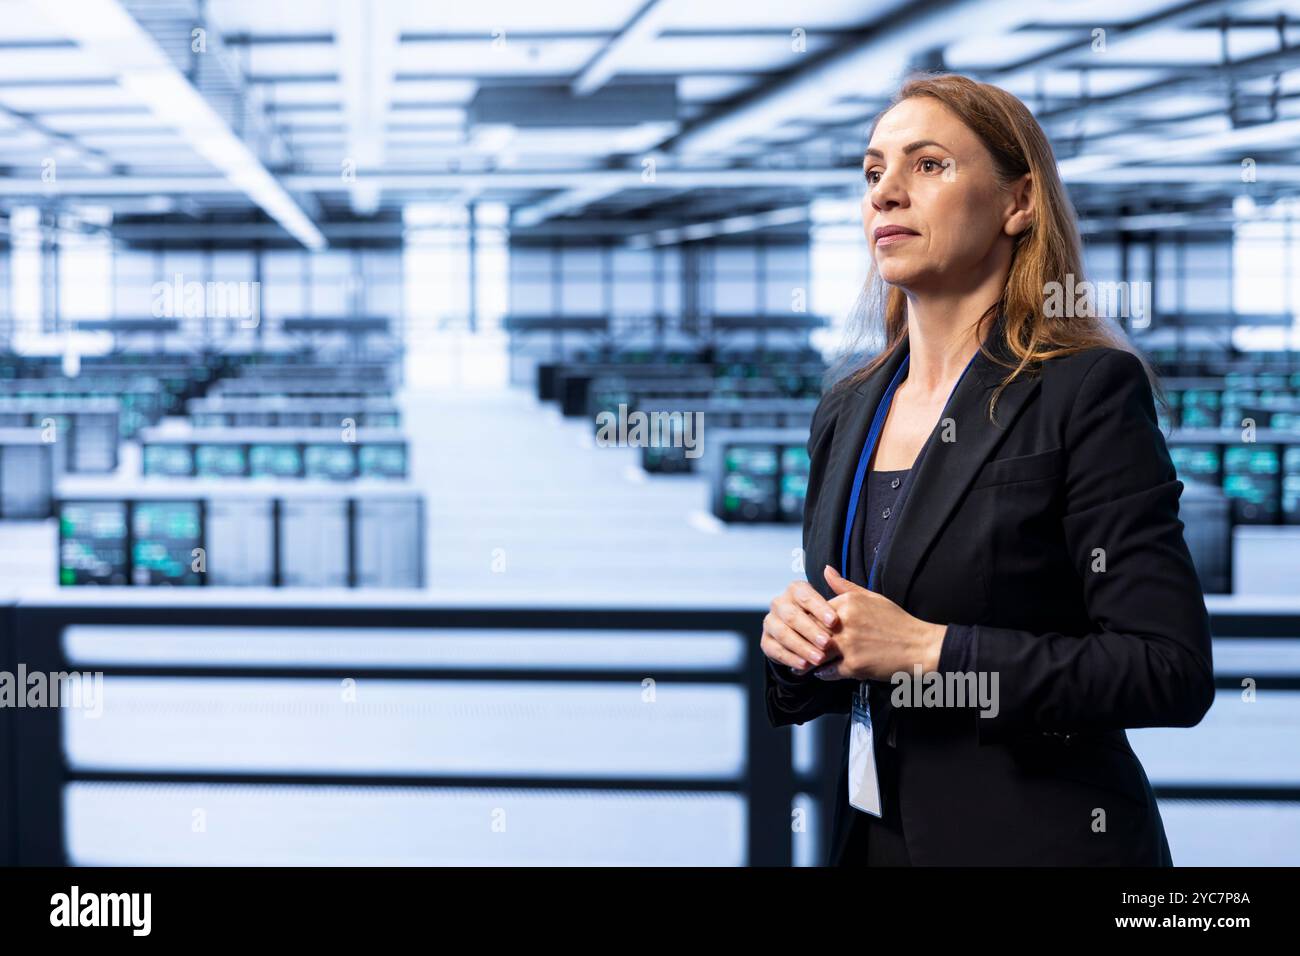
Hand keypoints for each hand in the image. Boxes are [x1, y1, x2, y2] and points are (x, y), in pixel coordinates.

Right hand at [761, 579, 840, 672]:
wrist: (809, 638)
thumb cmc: (825, 619)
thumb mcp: (835, 605)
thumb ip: (835, 589)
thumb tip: (828, 569)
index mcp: (795, 590)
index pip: (805, 595)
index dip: (819, 608)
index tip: (834, 621)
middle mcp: (779, 603)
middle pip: (792, 616)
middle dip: (811, 630)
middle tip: (827, 643)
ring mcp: (770, 622)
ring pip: (783, 633)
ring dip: (802, 647)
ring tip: (819, 659)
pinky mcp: (765, 641)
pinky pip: (775, 650)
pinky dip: (791, 658)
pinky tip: (805, 665)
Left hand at [810, 565, 946, 681]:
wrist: (920, 646)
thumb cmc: (896, 621)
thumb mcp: (872, 597)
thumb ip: (844, 586)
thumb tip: (825, 570)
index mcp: (848, 602)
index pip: (813, 611)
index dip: (806, 622)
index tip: (801, 628)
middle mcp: (845, 622)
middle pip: (812, 632)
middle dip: (803, 641)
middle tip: (795, 648)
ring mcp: (848, 645)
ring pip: (816, 653)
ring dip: (808, 661)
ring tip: (802, 664)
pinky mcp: (854, 666)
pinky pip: (828, 672)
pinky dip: (823, 674)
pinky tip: (821, 674)